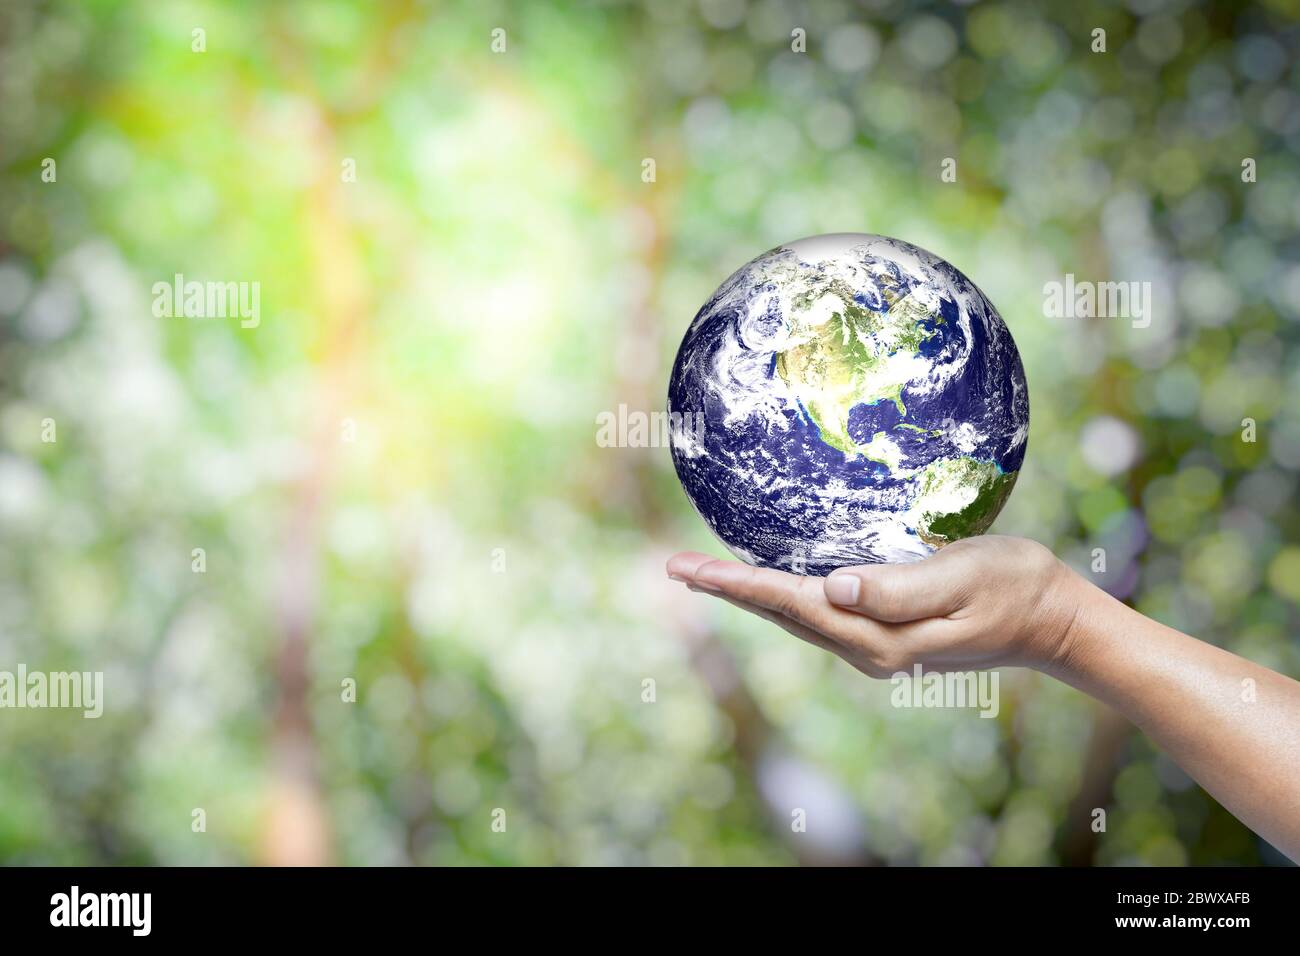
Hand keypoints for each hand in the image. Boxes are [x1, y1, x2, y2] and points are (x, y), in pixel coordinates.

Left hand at [667, 535, 1079, 676]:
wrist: (1053, 619)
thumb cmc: (1014, 587)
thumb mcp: (963, 579)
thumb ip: (900, 588)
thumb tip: (835, 588)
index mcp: (882, 637)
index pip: (794, 604)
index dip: (739, 583)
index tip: (691, 568)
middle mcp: (870, 649)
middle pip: (784, 615)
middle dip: (728, 590)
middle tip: (676, 566)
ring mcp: (878, 645)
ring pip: (797, 617)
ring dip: (750, 593)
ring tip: (706, 573)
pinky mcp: (887, 633)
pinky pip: (820, 613)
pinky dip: (784, 596)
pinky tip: (771, 582)